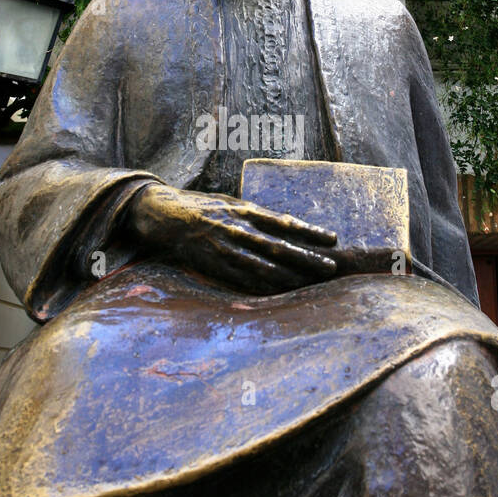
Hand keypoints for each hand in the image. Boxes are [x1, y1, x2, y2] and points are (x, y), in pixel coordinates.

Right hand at [121, 183, 337, 293]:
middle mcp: (239, 229)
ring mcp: (226, 249)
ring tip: (312, 283)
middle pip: (280, 247)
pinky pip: (244, 280)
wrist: (164, 215)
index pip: (285, 222)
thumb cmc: (201, 207)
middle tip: (331, 267)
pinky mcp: (215, 266)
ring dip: (291, 277)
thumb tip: (283, 225)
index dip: (310, 231)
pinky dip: (265, 288)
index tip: (332, 239)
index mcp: (244, 210)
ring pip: (265, 267)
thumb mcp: (230, 203)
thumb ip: (254, 214)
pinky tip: (282, 293)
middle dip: (308, 258)